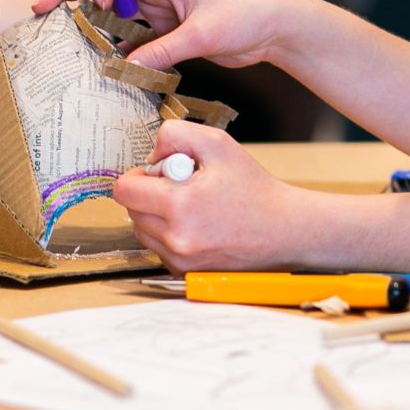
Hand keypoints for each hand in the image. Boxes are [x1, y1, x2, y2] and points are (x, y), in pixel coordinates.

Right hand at [31, 0, 301, 70]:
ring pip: (117, 16)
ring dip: (96, 27)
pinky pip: (136, 39)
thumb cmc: (247, 13)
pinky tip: (108, 66)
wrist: (276, 26)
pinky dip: (120, 49)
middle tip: (44, 15)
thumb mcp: (203, 33)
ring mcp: (162, 12)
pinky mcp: (171, 33)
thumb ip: (165, 50)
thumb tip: (128, 67)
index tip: (81, 2)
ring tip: (69, 45)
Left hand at [114, 120, 310, 273]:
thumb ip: (176, 135)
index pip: (124, 190)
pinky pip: (158, 248)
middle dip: (149, 194)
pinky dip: (169, 235)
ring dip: (156, 216)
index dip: (137, 175)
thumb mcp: (219, 144)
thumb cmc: (255, 189)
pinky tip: (198, 225)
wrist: (285, 231)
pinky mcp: (185, 273)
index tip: (157, 172)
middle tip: (184, 187)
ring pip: (142, 232)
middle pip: (131, 211)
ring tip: (192, 206)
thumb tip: (151, 155)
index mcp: (180, 206)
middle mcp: (176, 238)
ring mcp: (180, 260)